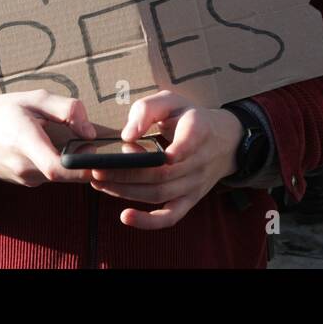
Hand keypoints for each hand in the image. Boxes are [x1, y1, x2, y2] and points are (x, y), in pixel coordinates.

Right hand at [0, 91, 96, 186]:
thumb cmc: (1, 111)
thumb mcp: (33, 98)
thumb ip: (66, 110)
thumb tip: (90, 132)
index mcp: (24, 141)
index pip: (56, 167)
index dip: (82, 167)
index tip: (99, 156)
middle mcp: (23, 166)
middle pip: (65, 174)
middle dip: (84, 162)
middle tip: (93, 142)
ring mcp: (22, 179)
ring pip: (59, 176)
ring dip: (70, 162)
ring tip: (69, 140)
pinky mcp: (24, 183)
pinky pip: (49, 176)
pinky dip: (57, 164)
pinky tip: (51, 148)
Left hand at [87, 91, 244, 230]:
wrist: (225, 140)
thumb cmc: (188, 117)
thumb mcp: (171, 101)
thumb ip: (147, 110)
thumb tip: (127, 135)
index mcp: (197, 129)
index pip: (191, 141)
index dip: (179, 150)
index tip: (164, 154)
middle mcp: (199, 160)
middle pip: (162, 173)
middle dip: (127, 173)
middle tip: (97, 169)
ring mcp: (195, 184)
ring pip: (159, 194)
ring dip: (127, 191)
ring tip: (99, 184)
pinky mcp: (190, 200)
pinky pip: (171, 217)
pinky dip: (148, 222)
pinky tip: (125, 216)